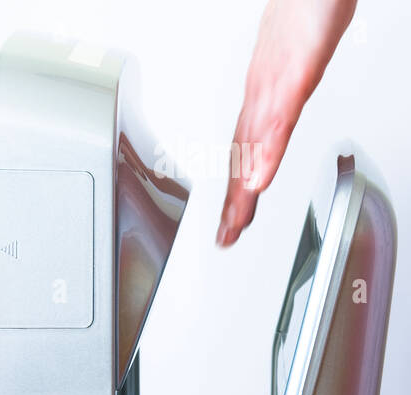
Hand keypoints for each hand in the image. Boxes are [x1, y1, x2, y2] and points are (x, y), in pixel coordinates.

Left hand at [216, 0, 355, 246]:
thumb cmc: (304, 15)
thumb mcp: (293, 67)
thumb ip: (283, 97)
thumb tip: (272, 125)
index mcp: (263, 99)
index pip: (245, 154)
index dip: (236, 192)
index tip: (228, 225)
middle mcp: (263, 97)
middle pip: (244, 158)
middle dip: (234, 202)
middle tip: (223, 239)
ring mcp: (277, 87)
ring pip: (255, 145)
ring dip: (244, 186)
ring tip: (236, 221)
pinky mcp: (296, 75)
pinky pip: (280, 119)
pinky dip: (268, 152)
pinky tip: (259, 177)